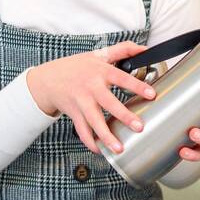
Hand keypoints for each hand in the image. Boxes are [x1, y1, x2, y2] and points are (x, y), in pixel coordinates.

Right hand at [25, 41, 158, 155]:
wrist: (47, 79)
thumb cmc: (76, 67)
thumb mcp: (99, 54)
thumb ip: (123, 50)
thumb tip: (146, 49)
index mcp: (101, 71)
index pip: (122, 78)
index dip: (137, 86)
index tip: (152, 94)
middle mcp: (91, 87)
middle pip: (108, 103)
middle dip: (124, 115)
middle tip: (139, 127)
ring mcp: (81, 102)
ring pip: (94, 121)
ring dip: (106, 135)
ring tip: (119, 148)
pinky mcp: (73, 114)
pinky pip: (82, 130)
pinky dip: (90, 141)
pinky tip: (100, 150)